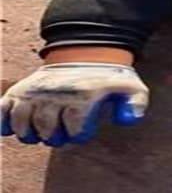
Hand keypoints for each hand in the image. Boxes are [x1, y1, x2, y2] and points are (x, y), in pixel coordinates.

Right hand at [1, 63, 148, 145]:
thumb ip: (137, 103)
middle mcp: (57, 94)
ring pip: (23, 123)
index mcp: (83, 97)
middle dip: (54, 137)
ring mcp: (35, 92)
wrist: (84, 55)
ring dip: (29, 134)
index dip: (79, 135)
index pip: (75, 130)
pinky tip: (10, 128)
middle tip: (59, 134)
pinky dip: (3, 122)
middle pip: (47, 129)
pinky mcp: (19, 90)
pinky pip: (2, 109)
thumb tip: (127, 120)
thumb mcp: (131, 87)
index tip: (81, 131)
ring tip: (38, 133)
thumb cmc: (108, 79)